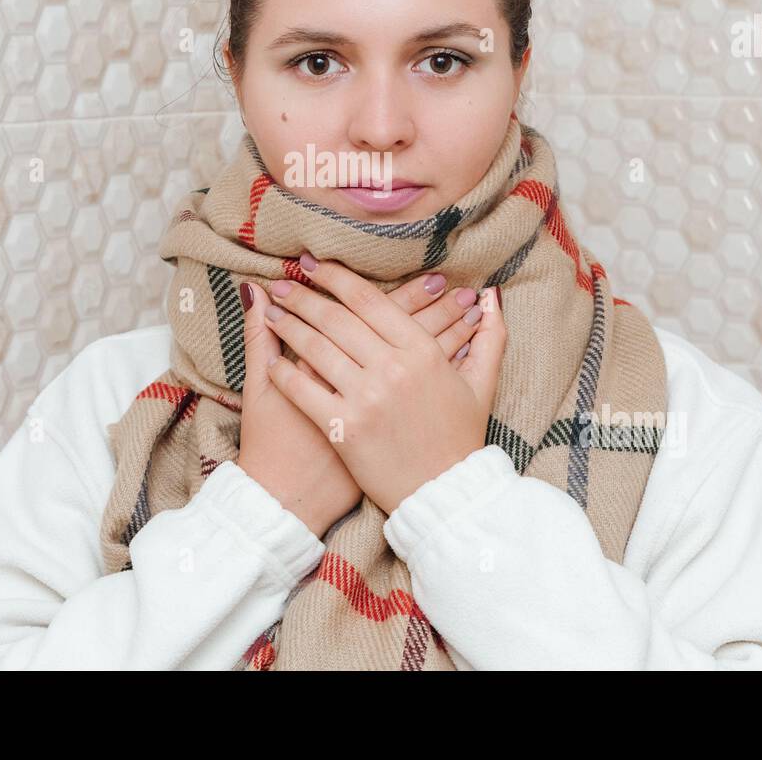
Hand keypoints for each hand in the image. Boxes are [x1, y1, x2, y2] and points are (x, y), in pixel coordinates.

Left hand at [263, 255, 506, 515]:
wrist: (444, 496)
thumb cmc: (459, 438)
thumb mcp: (481, 384)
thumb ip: (489, 336)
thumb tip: (491, 296)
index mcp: (422, 351)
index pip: (369, 300)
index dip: (335, 277)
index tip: (313, 264)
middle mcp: (392, 368)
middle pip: (336, 318)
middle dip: (303, 296)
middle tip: (282, 284)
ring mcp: (366, 399)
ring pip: (315, 348)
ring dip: (287, 325)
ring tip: (271, 312)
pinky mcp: (344, 429)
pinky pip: (302, 391)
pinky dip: (282, 371)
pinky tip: (270, 359)